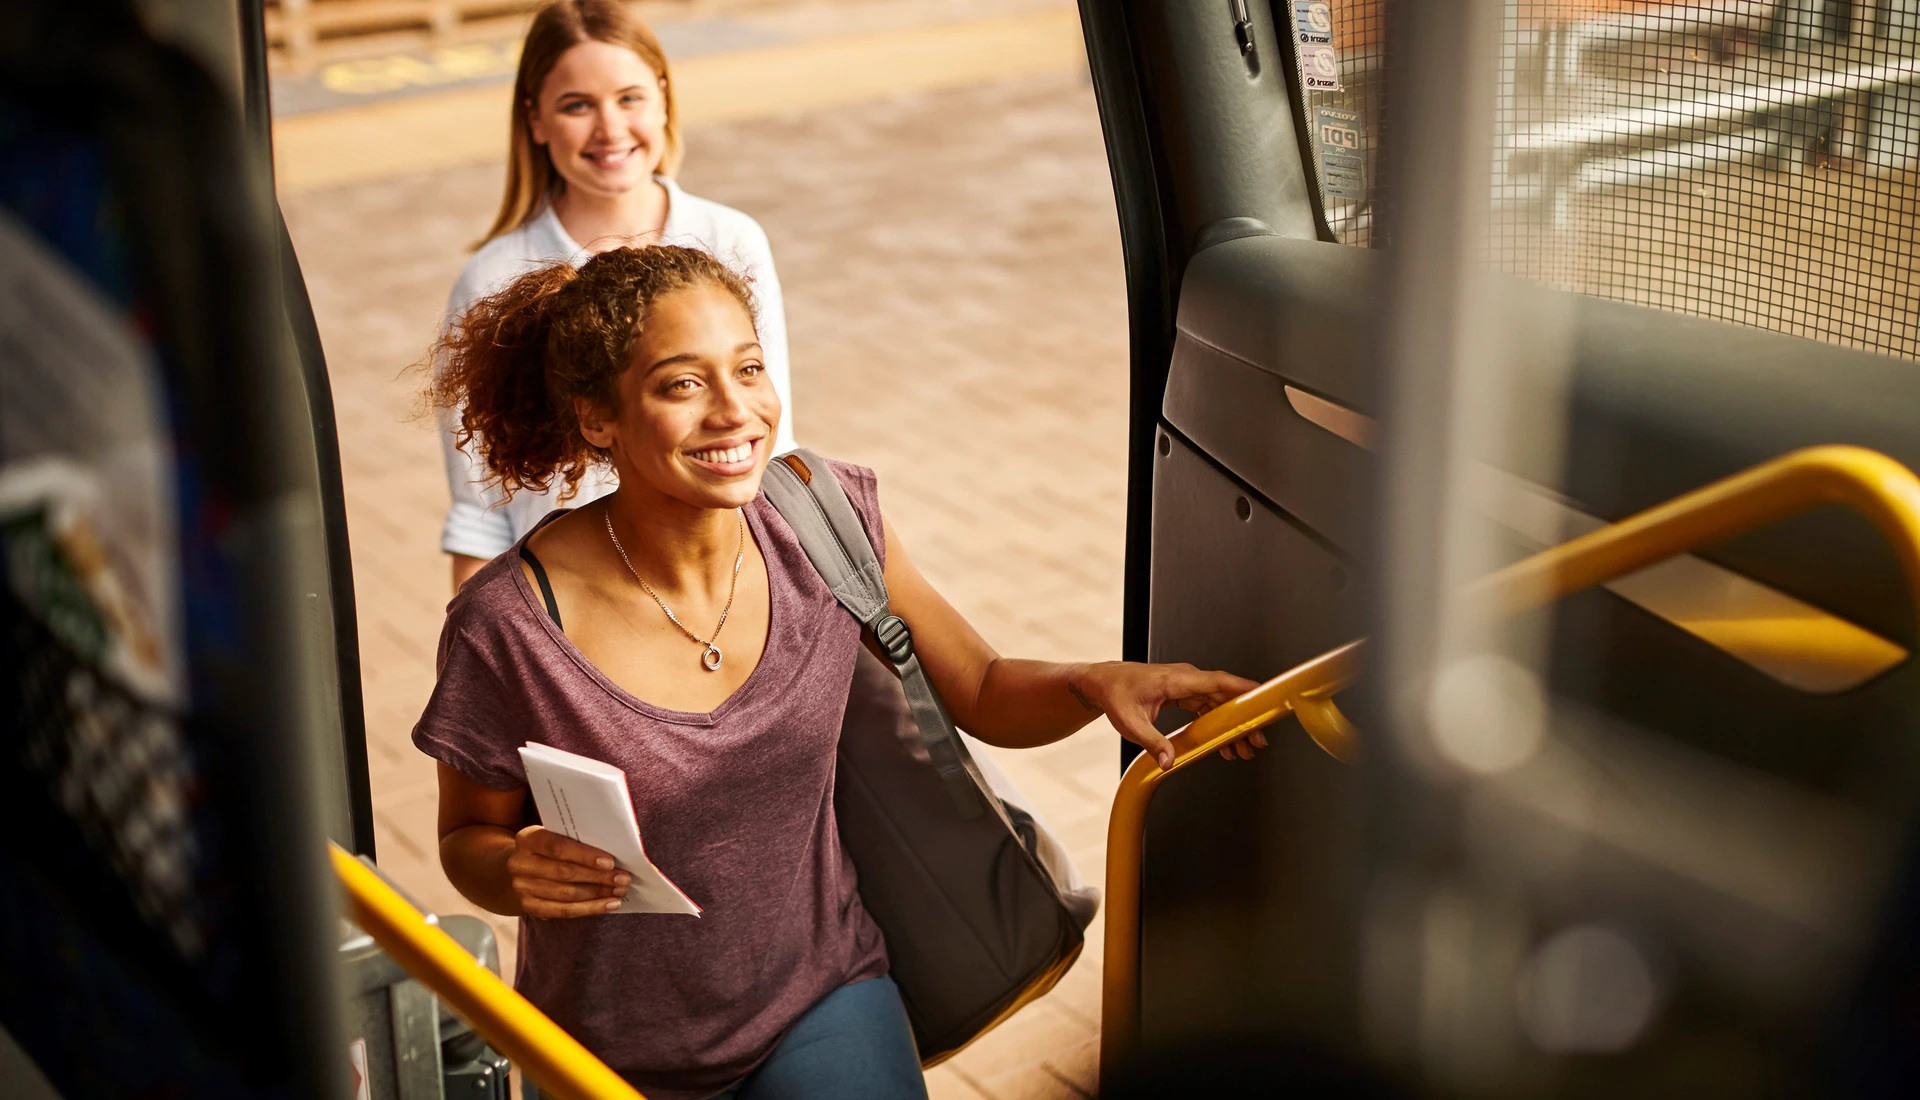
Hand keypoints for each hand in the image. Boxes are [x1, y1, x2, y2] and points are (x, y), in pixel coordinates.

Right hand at [505, 825, 630, 917]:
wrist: (521, 865)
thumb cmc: (550, 847)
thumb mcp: (557, 835)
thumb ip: (578, 840)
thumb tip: (615, 854)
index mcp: (527, 839)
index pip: (558, 847)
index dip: (585, 856)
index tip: (611, 862)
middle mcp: (520, 863)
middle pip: (564, 873)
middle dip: (598, 877)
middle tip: (624, 879)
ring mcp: (521, 888)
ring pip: (566, 895)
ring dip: (598, 895)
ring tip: (620, 892)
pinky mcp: (528, 907)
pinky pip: (563, 911)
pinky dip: (589, 909)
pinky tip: (608, 905)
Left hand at [1071, 662, 1263, 769]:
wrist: (1103, 683)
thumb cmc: (1115, 695)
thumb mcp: (1130, 723)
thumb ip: (1152, 743)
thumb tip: (1168, 762)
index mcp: (1177, 680)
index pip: (1218, 682)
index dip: (1243, 688)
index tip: (1264, 697)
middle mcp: (1186, 679)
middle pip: (1225, 696)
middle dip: (1243, 719)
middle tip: (1257, 742)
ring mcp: (1187, 685)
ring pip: (1220, 703)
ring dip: (1233, 725)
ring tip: (1245, 749)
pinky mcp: (1185, 693)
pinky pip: (1209, 707)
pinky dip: (1219, 724)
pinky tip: (1225, 743)